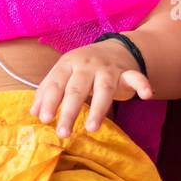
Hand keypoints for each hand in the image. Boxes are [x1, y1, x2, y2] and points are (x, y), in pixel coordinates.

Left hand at [30, 39, 152, 136]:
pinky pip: (136, 78)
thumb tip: (34, 113)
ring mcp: (108, 68)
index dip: (50, 101)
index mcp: (67, 64)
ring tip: (92, 128)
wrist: (115, 48)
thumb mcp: (64, 74)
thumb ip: (48, 92)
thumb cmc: (83, 68)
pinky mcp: (127, 73)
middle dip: (69, 111)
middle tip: (62, 132)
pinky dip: (142, 84)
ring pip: (103, 88)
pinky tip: (147, 95)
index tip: (44, 119)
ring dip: (98, 108)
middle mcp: (87, 65)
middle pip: (77, 88)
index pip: (56, 83)